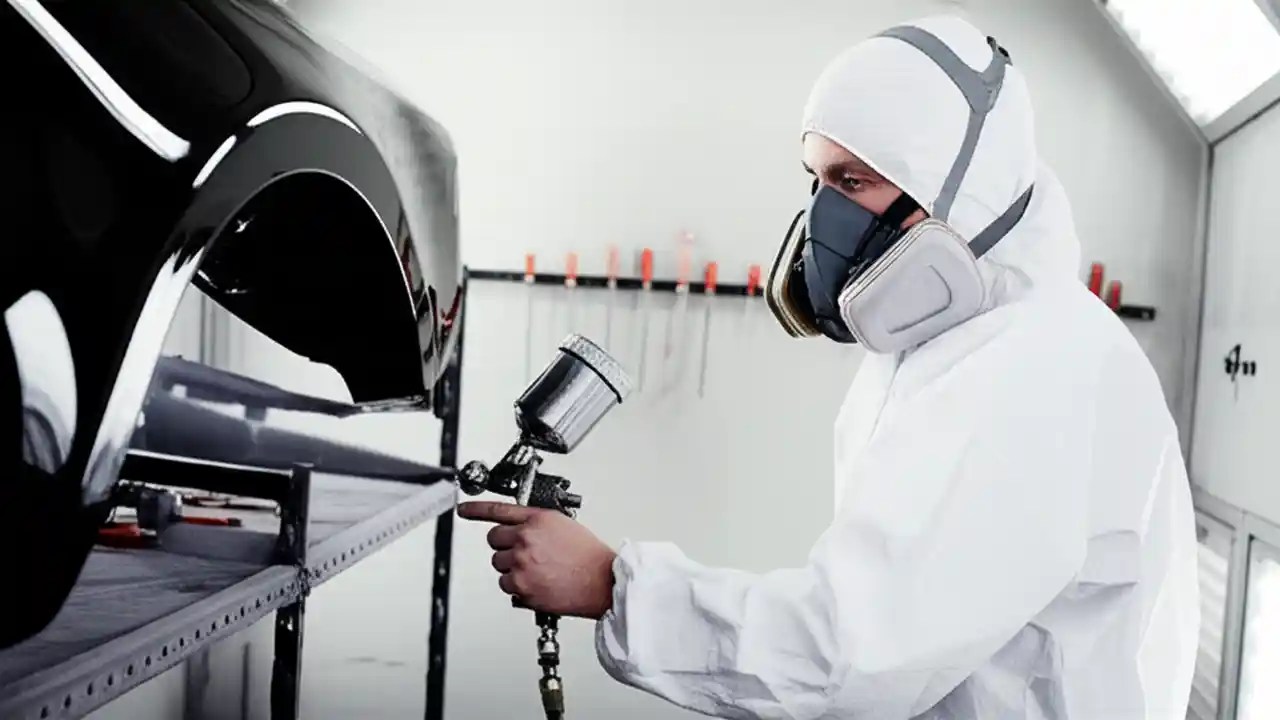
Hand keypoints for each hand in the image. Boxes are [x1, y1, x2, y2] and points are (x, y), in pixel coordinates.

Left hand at [456, 501, 616, 619]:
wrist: (602, 582)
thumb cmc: (589, 556)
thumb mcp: (565, 526)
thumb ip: (538, 525)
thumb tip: (522, 529)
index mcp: (537, 519)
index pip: (498, 510)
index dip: (476, 509)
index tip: (463, 509)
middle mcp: (525, 539)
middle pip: (494, 540)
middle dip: (505, 546)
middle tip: (524, 553)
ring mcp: (521, 563)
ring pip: (498, 564)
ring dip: (512, 568)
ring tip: (538, 571)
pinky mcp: (521, 587)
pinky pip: (506, 585)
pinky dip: (518, 587)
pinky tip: (538, 583)